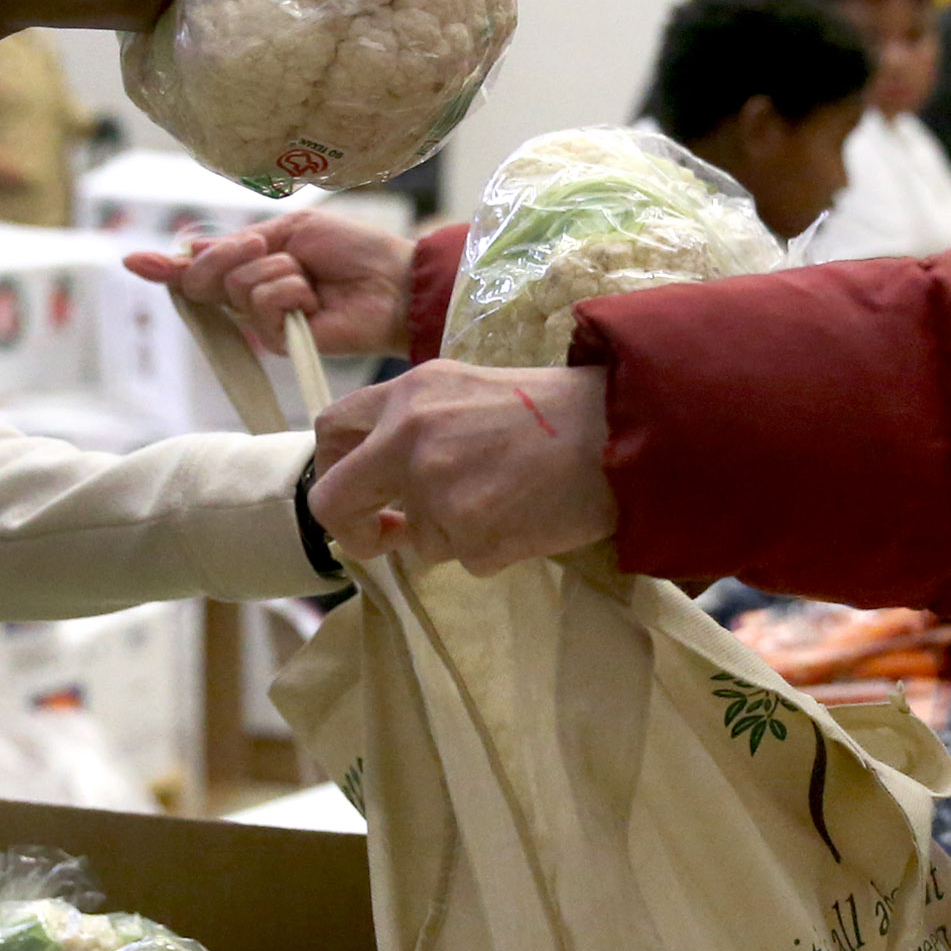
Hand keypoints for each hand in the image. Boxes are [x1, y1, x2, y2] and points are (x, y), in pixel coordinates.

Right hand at [123, 207, 414, 356]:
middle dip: (231, 254)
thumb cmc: (352, 251)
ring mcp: (264, 322)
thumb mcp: (289, 231)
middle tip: (267, 248)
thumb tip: (186, 248)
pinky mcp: (280, 342)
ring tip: (310, 279)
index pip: (199, 269)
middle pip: (206, 277)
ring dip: (278, 271)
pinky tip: (314, 300)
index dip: (168, 265)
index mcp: (251, 268)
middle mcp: (251, 298)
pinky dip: (290, 291)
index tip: (133, 260)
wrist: (394, 281)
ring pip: (238, 287)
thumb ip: (238, 243)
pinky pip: (263, 306)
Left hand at [308, 362, 614, 573]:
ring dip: (451, 535)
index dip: (330, 467)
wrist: (620, 431)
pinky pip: (462, 560)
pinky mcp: (468, 536)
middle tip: (380, 538)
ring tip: (507, 499)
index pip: (330, 428)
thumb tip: (380, 477)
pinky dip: (490, 549)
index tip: (354, 490)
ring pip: (415, 541)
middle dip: (353, 530)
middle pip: (334, 502)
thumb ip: (416, 424)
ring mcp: (435, 491)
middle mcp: (408, 439)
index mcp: (408, 394)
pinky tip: (526, 516)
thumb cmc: (555, 410)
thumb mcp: (469, 389)